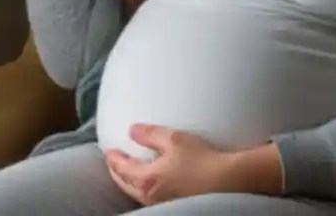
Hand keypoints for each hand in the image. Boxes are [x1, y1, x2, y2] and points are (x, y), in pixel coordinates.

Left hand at [103, 124, 283, 205]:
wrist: (227, 181)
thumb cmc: (201, 160)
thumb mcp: (174, 139)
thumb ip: (150, 134)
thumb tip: (132, 130)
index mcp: (147, 178)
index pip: (121, 168)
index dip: (113, 158)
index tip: (108, 150)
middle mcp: (150, 195)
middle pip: (125, 184)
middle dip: (116, 172)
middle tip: (113, 161)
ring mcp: (162, 203)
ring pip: (135, 193)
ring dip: (127, 181)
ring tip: (126, 172)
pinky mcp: (174, 205)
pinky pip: (148, 197)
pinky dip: (140, 188)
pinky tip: (148, 183)